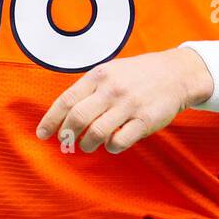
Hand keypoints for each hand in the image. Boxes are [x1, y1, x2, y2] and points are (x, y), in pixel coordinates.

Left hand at [36, 48, 213, 154]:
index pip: (66, 100)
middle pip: (77, 118)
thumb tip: (64, 113)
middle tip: (66, 142)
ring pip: (96, 133)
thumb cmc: (138, 74)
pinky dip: (110, 148)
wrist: (176, 73)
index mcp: (99, 76)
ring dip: (87, 144)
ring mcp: (128, 105)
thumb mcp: (110, 71)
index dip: (51, 119)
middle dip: (67, 135)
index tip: (42, 134)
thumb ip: (89, 89)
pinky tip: (112, 144)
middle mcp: (111, 90)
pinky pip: (119, 142)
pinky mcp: (144, 120)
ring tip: (88, 145)